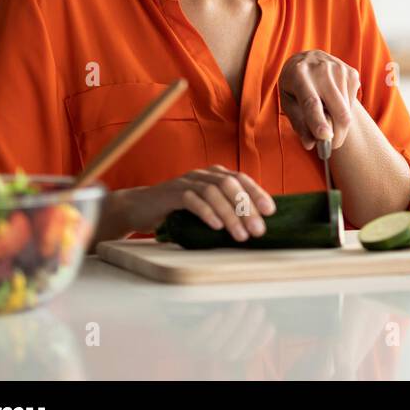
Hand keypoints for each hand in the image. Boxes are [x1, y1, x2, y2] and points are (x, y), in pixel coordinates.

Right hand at [108, 165, 276, 242]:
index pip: (241, 179)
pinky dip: (207, 212)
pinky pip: (192, 199)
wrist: (140, 208)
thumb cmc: (177, 210)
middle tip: (257, 230)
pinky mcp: (171, 193)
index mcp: (215, 174)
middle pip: (231, 185)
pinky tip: (216, 226)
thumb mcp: (205, 207)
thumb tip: (253, 224)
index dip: (257, 193)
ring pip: (214, 192)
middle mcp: (203, 174)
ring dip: (230, 215)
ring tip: (239, 235)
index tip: (270, 211)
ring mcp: (187, 181)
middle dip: (246, 208)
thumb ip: (225, 209)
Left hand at [278, 50, 361, 151]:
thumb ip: (299, 124)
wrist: (308, 59)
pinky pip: (352, 103)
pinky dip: (344, 109)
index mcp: (299, 75)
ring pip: (347, 110)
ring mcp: (339, 69)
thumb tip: (310, 145)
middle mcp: (321, 69)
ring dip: (339, 122)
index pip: (311, 102)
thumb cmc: (295, 85)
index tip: (325, 138)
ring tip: (326, 115)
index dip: (318, 122)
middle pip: (337, 110)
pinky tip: (333, 101)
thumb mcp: (288, 103)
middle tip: (331, 145)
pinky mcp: (352, 73)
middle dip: (337, 134)